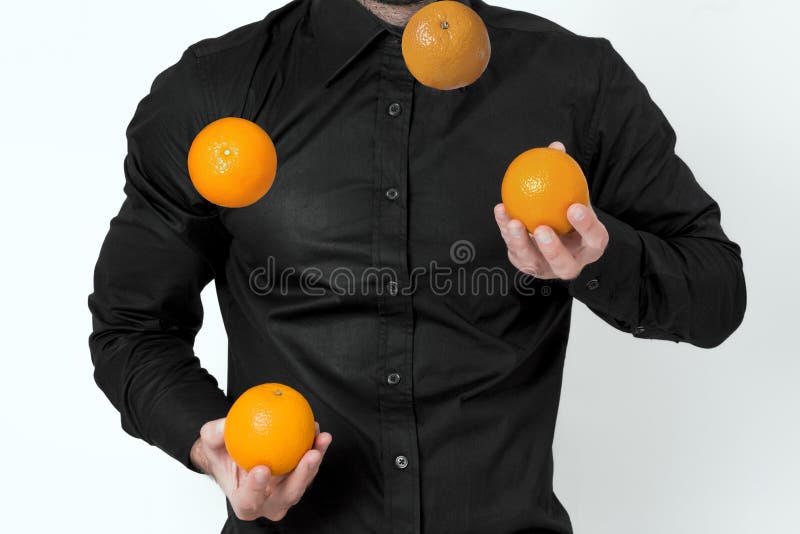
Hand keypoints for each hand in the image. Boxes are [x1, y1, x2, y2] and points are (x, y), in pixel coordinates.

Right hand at [190, 418, 331, 521]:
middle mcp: (268, 502)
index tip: (261, 469)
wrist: (237, 454)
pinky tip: (318, 431)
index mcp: (244, 502)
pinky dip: (316, 448)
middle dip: (302, 477)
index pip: (250, 500)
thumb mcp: (210, 442)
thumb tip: (225, 426)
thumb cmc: (223, 454)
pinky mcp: (298, 478)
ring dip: (316, 460)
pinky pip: (310, 465)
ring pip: (305, 480)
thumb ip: (215, 435)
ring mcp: (286, 491)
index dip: (256, 488)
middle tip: (309, 455)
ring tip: (321, 438)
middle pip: (288, 495)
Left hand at [494, 141, 608, 280]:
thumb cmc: (568, 209)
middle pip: (565, 264)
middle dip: (553, 249)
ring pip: (533, 263)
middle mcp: (572, 263)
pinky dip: (506, 231)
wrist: (557, 234)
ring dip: (521, 242)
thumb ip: (567, 175)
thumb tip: (556, 147)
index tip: (573, 207)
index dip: (586, 225)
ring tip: (514, 222)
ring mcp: (547, 269)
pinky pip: (514, 250)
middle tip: (541, 228)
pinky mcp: (526, 266)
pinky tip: (501, 210)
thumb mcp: (573, 194)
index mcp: (591, 245)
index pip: (595, 238)